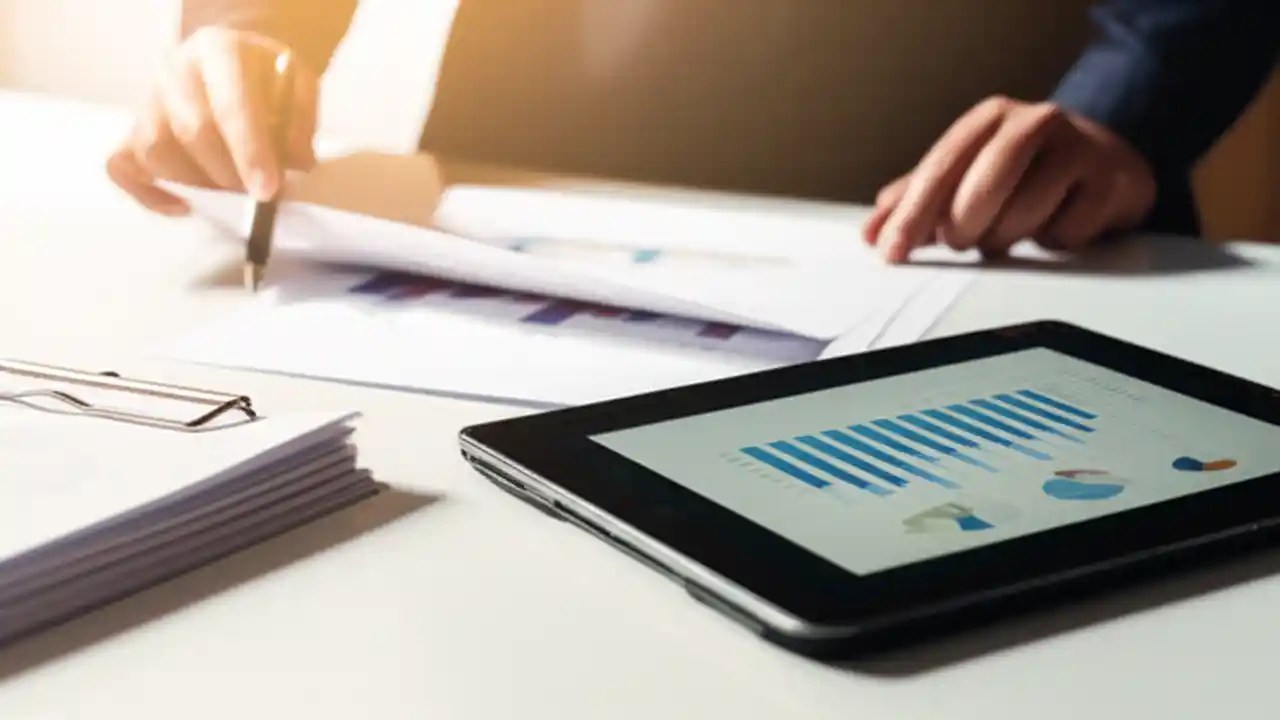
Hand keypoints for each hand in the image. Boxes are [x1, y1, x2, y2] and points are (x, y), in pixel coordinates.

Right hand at [106, 27, 319, 215]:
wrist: (234, 62)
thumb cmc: (267, 78)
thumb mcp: (298, 83)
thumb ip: (300, 121)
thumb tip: (294, 163)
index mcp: (218, 50)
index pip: (229, 104)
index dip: (249, 152)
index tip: (268, 191)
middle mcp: (174, 70)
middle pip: (190, 131)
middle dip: (229, 175)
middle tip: (257, 196)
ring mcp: (146, 99)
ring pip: (155, 151)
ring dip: (198, 185)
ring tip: (231, 193)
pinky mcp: (132, 129)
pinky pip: (123, 166)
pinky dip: (150, 194)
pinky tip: (184, 206)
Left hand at [864, 96, 1156, 262]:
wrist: (1107, 162)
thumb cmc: (1025, 174)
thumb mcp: (967, 178)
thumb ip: (917, 202)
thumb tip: (871, 232)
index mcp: (989, 119)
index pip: (939, 169)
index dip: (912, 216)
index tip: (892, 253)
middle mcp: (1035, 121)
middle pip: (979, 193)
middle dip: (962, 230)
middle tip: (963, 241)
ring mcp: (1080, 147)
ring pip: (1022, 218)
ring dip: (1006, 240)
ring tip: (1011, 229)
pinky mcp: (1112, 181)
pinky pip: (1064, 234)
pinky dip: (1051, 243)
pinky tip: (1057, 225)